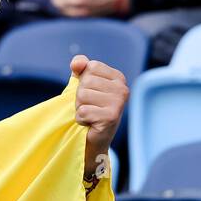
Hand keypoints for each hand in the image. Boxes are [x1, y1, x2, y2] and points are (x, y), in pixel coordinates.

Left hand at [71, 54, 128, 178]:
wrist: (93, 137)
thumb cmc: (88, 107)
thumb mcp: (83, 83)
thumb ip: (80, 67)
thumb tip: (77, 63)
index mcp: (118, 77)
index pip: (90, 67)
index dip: (83, 81)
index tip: (91, 93)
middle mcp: (122, 89)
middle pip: (85, 82)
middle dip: (80, 96)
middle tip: (90, 106)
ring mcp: (118, 103)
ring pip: (82, 96)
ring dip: (80, 107)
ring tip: (90, 114)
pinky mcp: (111, 117)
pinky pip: (83, 111)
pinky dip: (80, 118)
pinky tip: (90, 123)